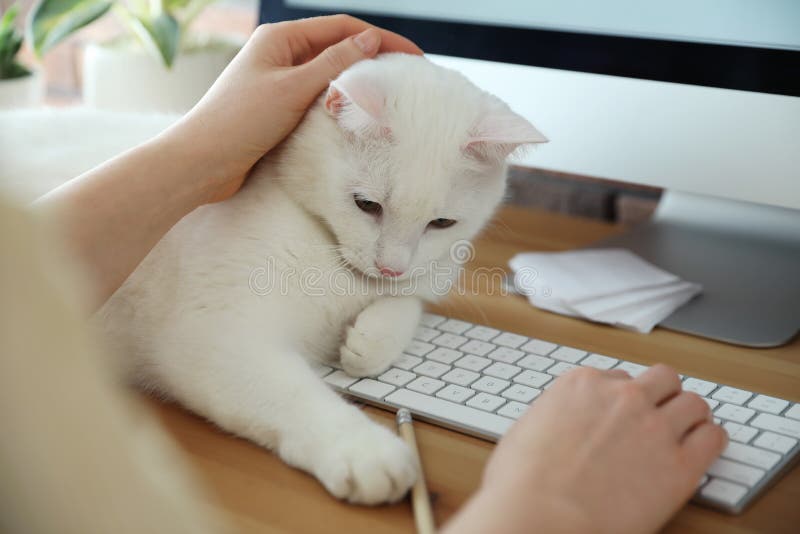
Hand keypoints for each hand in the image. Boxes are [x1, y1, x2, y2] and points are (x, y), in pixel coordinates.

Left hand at [167, 15, 421, 202]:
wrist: (202, 163)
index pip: (343, 29)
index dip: (381, 39)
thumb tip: (370, 40)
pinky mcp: (278, 109)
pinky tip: (357, 116)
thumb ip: (333, 64)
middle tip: (409, 77)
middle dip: (374, 60)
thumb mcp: (293, 88)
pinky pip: (317, 99)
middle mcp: (281, 55)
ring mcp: (279, 82)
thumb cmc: (240, 121)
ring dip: (357, 83)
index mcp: (281, 38)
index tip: (414, 56)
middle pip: (338, 49)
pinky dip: (339, 104)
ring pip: (329, 76)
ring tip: (391, 96)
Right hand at [443, 365, 726, 533]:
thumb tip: (558, 428)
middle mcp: (623, 396)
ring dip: (689, 415)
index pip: (617, 377)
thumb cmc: (521, 483)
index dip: (620, 399)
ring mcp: (655, 427)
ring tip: (684, 433)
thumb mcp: (526, 430)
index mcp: (582, 384)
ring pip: (693, 402)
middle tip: (657, 417)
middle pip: (662, 379)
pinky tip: (700, 452)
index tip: (619, 416)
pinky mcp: (681, 464)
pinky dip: (710, 441)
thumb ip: (553, 417)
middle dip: (661, 396)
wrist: (540, 516)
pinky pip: (714, 437)